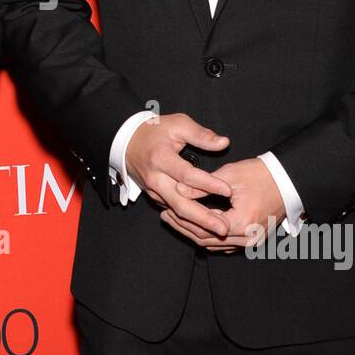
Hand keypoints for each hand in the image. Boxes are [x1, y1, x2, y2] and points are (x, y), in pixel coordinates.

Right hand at [125, 113, 233, 238]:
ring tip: (219, 229)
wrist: (127, 142)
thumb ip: (201, 135)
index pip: (187, 175)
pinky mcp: (155, 197)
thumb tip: (224, 143)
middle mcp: (156, 179)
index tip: (227, 190)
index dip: (208, 183)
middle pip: (181, 203)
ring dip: (198, 223)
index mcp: (161, 158)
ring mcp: (154, 191)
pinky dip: (189, 220)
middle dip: (203, 218)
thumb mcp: (177, 124)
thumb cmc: (154, 131)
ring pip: (177, 211)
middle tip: (224, 227)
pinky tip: (206, 225)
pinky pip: (173, 210)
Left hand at [163, 157, 285, 252]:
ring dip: (195, 233)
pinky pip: (226, 244)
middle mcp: (248, 238)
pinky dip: (210, 236)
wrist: (287, 179)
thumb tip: (177, 190)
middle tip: (166, 216)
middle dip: (184, 227)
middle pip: (207, 240)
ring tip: (176, 220)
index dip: (181, 218)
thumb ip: (201, 187)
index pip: (203, 227)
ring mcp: (252, 241)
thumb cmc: (261, 175)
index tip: (166, 208)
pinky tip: (197, 225)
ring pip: (215, 244)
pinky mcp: (254, 239)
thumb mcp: (229, 176)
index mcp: (242, 223)